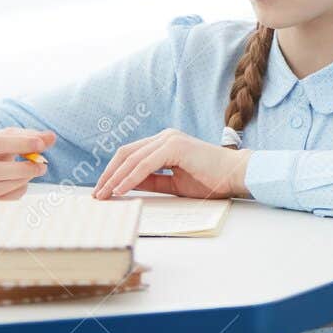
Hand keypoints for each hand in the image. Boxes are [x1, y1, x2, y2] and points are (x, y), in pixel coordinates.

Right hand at [0, 128, 54, 199]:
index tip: (41, 144)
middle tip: (42, 164)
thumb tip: (50, 137)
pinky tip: (23, 183)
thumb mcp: (6, 139)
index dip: (20, 143)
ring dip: (21, 180)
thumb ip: (28, 136)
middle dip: (22, 168)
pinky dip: (16, 192)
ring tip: (35, 171)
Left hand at [93, 128, 251, 199]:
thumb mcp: (174, 184)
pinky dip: (130, 177)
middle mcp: (165, 137)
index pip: (131, 155)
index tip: (102, 191)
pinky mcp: (175, 146)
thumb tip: (126, 186)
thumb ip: (152, 181)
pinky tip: (120, 190)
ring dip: (115, 178)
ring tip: (104, 195)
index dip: (114, 173)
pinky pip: (145, 164)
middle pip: (126, 153)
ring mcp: (169, 139)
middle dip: (108, 175)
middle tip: (97, 195)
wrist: (236, 176)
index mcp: (165, 143)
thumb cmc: (212, 180)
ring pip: (132, 158)